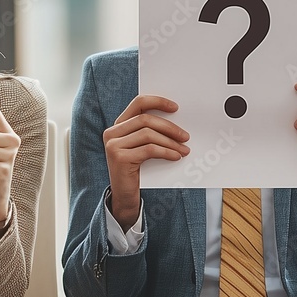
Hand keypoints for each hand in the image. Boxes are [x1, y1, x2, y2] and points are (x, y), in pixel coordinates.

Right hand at [103, 95, 188, 230]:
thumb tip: (176, 123)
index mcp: (118, 126)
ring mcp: (113, 145)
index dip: (158, 102)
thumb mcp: (141, 147)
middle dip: (169, 127)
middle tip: (185, 136)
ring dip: (170, 142)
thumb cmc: (136, 169)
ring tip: (183, 149)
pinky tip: (176, 156)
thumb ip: (149, 132)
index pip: (138, 103)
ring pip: (148, 134)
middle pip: (146, 119)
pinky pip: (149, 149)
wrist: (124, 195)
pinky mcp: (119, 158)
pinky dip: (166, 152)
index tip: (176, 108)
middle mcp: (112, 133)